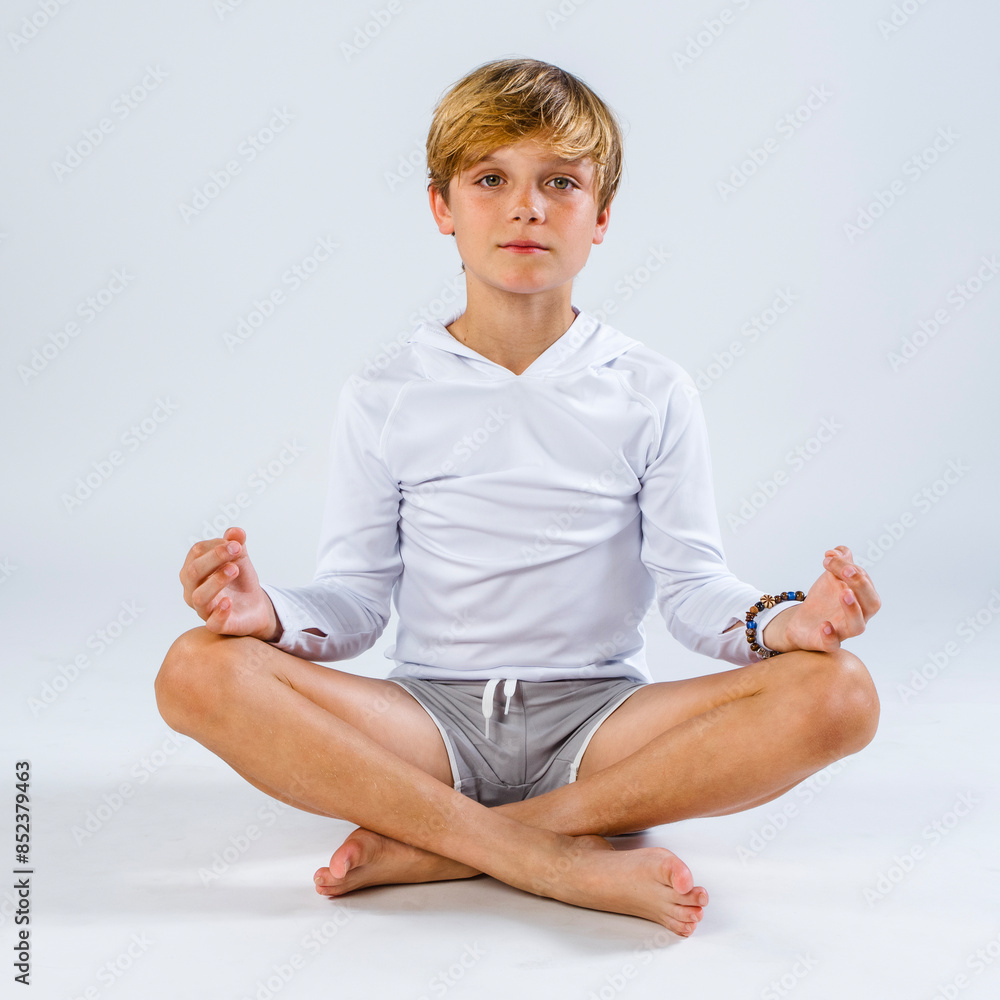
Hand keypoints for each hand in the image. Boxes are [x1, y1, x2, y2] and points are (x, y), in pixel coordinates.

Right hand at [179, 526, 279, 639]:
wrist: (255, 606)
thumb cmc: (239, 580)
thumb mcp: (240, 559)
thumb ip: (236, 544)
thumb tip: (236, 531)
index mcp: (194, 570)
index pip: (196, 553)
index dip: (215, 546)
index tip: (237, 543)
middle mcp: (192, 590)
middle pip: (193, 572)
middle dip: (214, 558)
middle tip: (236, 550)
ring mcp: (203, 609)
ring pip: (199, 597)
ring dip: (216, 581)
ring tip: (235, 569)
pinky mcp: (217, 625)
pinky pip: (213, 623)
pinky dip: (220, 612)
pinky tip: (229, 601)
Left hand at [762, 545, 880, 652]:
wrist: (802, 620)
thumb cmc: (824, 599)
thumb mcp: (831, 577)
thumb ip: (840, 562)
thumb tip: (839, 550)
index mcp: (862, 598)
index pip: (864, 581)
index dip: (849, 567)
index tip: (828, 558)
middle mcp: (858, 616)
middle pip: (871, 603)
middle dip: (861, 585)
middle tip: (846, 571)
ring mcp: (843, 631)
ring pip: (858, 626)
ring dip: (852, 609)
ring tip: (844, 593)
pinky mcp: (826, 643)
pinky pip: (833, 644)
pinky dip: (830, 636)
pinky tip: (825, 625)